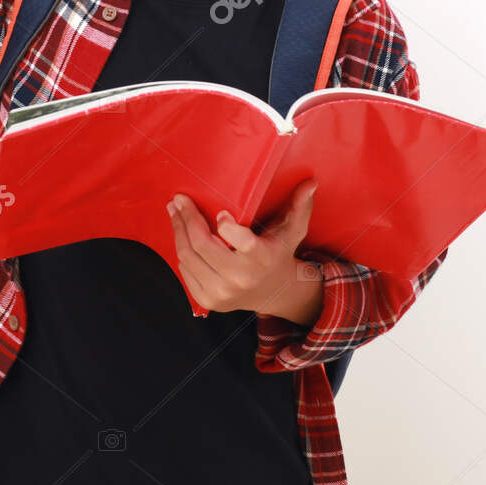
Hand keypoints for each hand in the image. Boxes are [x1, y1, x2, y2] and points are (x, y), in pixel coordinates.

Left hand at [166, 179, 323, 323]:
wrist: (273, 292)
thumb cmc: (278, 253)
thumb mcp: (293, 231)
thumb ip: (300, 207)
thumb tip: (310, 183)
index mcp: (261, 258)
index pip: (240, 241)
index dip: (226, 226)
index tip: (219, 211)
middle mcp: (239, 278)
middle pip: (202, 244)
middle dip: (186, 218)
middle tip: (178, 200)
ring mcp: (221, 292)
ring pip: (188, 256)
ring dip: (178, 231)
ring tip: (175, 211)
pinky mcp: (207, 301)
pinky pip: (185, 270)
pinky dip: (181, 249)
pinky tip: (181, 234)